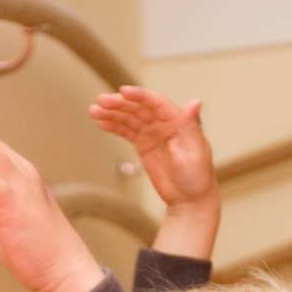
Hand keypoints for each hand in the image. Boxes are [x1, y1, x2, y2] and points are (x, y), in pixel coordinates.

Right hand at [89, 85, 217, 211]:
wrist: (190, 199)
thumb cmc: (198, 176)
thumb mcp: (196, 151)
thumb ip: (192, 126)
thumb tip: (195, 102)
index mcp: (178, 120)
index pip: (156, 103)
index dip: (139, 96)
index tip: (122, 92)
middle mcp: (164, 123)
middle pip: (138, 108)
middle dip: (119, 104)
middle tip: (100, 101)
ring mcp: (152, 133)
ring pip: (129, 118)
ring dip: (111, 113)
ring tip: (93, 111)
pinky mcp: (144, 145)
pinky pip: (126, 131)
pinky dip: (114, 126)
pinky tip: (101, 123)